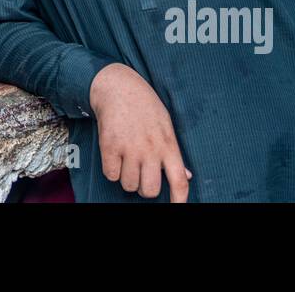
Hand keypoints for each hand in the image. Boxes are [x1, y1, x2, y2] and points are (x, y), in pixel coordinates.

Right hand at [89, 62, 192, 200]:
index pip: (179, 181)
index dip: (179, 200)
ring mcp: (129, 148)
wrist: (117, 86)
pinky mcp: (109, 146)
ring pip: (128, 185)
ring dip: (127, 178)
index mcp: (168, 144)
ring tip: (127, 160)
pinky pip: (111, 175)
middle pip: (149, 190)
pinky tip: (115, 156)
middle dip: (144, 188)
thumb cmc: (144, 105)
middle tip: (142, 174)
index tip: (177, 208)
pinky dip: (111, 170)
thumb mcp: (166, 125)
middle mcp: (150, 149)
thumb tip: (186, 175)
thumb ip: (174, 152)